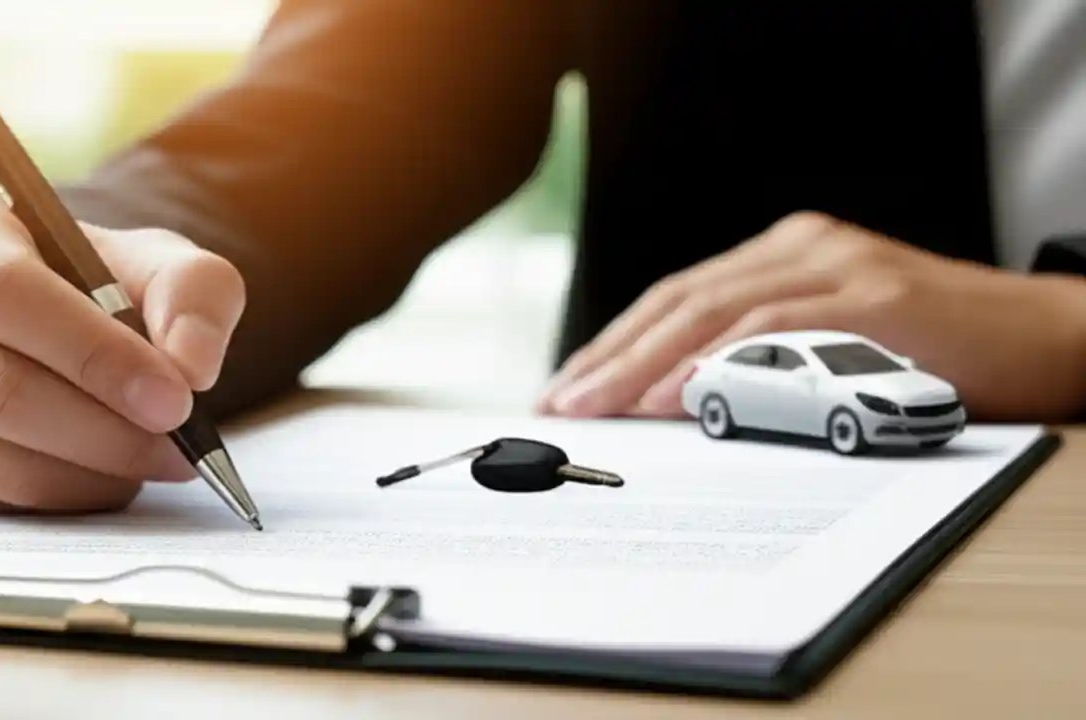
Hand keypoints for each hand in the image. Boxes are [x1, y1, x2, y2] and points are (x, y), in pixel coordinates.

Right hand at [0, 190, 244, 518]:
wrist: (32, 327)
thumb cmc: (88, 287)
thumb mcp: (154, 264)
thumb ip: (192, 294)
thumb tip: (191, 367)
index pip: (4, 292)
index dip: (95, 354)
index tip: (174, 399)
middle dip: (107, 432)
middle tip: (181, 450)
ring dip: (89, 474)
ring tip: (147, 459)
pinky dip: (55, 502)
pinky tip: (93, 473)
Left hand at [539, 211, 1085, 421]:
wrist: (1046, 337)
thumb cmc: (936, 350)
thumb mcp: (833, 342)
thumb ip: (765, 355)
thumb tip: (678, 402)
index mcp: (786, 256)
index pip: (677, 297)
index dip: (615, 342)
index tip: (569, 386)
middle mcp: (802, 250)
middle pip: (679, 300)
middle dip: (610, 355)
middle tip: (561, 404)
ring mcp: (838, 268)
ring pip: (713, 311)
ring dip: (644, 363)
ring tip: (597, 406)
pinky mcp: (874, 299)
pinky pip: (776, 329)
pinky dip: (720, 361)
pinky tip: (675, 395)